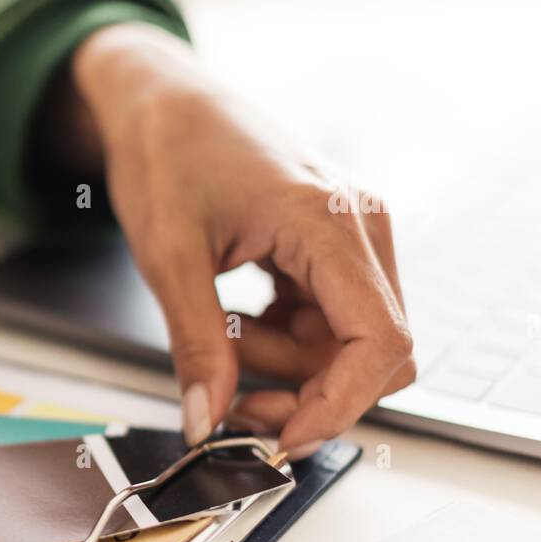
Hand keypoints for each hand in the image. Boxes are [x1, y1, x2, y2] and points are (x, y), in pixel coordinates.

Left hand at [70, 23, 414, 456]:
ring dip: (281, 361)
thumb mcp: (168, 259)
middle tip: (231, 403)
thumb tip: (207, 422)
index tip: (283, 440)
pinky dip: (279, 337)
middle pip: (372, 352)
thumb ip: (196, 347)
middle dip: (305, 391)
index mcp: (329, 223)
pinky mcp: (331, 246)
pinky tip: (233, 312)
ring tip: (215, 326)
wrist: (161, 101)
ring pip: (345, 343)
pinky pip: (326, 320)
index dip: (338, 405)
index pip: (380, 343)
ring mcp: (350, 235)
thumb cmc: (166, 154)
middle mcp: (360, 227)